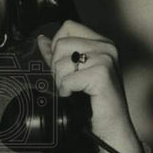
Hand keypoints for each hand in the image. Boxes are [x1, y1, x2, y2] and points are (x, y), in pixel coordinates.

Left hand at [37, 20, 143, 152]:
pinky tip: (75, 96)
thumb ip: (58, 54)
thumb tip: (41, 39)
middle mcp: (106, 46)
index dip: (57, 45)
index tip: (63, 64)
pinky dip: (66, 91)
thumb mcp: (75, 73)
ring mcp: (105, 58)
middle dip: (57, 66)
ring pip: (62, 61)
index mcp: (101, 42)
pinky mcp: (102, 74)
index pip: (68, 26)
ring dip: (61, 81)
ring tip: (73, 90)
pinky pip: (68, 79)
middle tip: (68, 82)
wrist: (111, 126)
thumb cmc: (94, 102)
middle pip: (62, 43)